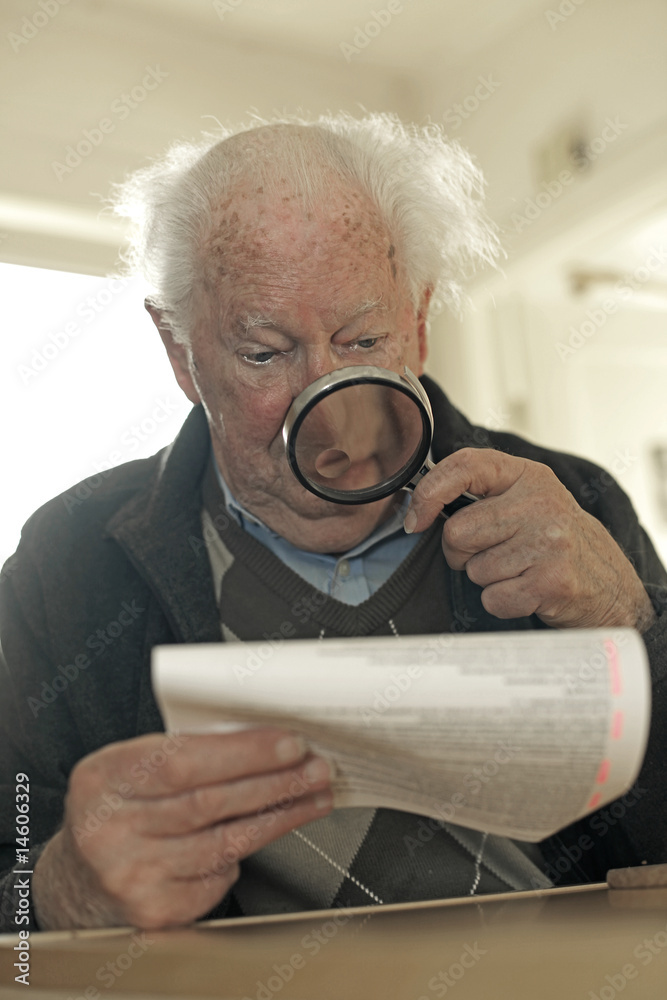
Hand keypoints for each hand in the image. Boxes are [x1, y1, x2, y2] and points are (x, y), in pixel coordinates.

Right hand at [33, 729, 332, 929]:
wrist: (79, 879)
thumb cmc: (118, 810)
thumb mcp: (130, 767)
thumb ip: (183, 752)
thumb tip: (262, 741)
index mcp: (104, 779)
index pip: (184, 760)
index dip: (243, 752)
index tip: (289, 744)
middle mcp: (110, 830)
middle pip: (211, 802)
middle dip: (274, 782)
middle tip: (315, 769)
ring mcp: (131, 875)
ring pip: (225, 842)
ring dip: (279, 817)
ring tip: (312, 798)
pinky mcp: (155, 912)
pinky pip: (218, 876)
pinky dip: (243, 854)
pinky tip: (262, 835)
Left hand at [405, 448, 654, 630]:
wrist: (609, 586)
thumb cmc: (555, 543)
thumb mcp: (526, 502)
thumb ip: (482, 494)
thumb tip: (420, 506)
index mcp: (528, 476)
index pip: (464, 466)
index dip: (429, 493)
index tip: (417, 518)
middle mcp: (541, 503)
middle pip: (458, 531)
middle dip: (463, 552)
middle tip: (494, 554)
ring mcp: (549, 541)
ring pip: (473, 569)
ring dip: (487, 579)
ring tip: (519, 571)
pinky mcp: (552, 581)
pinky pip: (492, 598)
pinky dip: (501, 603)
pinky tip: (527, 591)